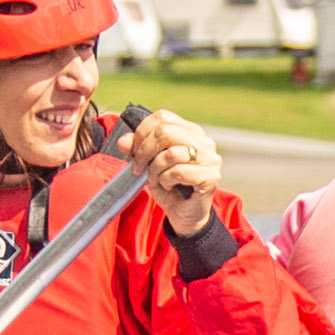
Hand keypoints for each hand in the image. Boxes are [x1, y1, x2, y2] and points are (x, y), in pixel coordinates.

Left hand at [122, 107, 223, 233]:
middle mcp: (204, 142)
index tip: (132, 150)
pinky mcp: (211, 177)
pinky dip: (166, 180)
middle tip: (138, 167)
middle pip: (165, 132)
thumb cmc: (169, 187)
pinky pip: (179, 171)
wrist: (185, 216)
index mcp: (190, 132)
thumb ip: (136, 149)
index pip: (163, 117)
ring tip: (155, 180)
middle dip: (144, 151)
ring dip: (155, 169)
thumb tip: (123, 141)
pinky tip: (168, 186)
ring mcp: (210, 159)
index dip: (142, 131)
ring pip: (171, 153)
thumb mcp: (148, 165)